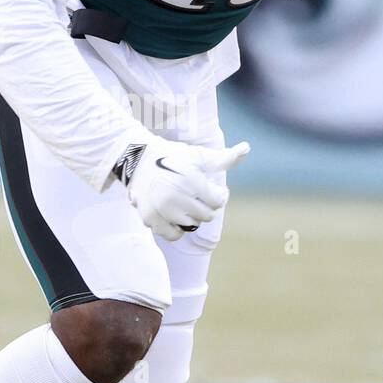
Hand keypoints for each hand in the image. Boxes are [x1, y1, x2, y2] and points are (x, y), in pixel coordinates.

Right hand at [115, 137, 249, 241]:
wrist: (136, 158)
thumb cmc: (171, 155)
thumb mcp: (197, 155)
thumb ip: (223, 158)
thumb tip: (246, 148)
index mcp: (191, 180)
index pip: (219, 201)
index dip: (218, 194)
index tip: (211, 188)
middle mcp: (177, 197)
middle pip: (207, 215)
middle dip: (206, 205)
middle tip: (196, 194)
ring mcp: (163, 209)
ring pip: (192, 225)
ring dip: (192, 216)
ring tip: (185, 203)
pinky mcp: (151, 218)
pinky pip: (173, 234)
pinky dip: (177, 228)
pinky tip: (175, 215)